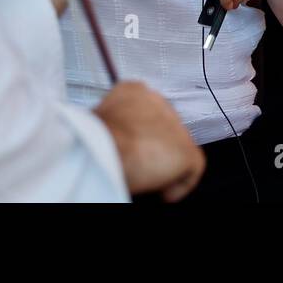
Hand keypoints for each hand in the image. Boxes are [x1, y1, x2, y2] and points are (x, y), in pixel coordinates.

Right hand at [95, 81, 204, 201]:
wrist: (102, 145)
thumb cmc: (92, 138)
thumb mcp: (97, 122)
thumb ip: (114, 126)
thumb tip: (116, 142)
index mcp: (133, 90)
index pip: (145, 113)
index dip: (140, 135)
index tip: (131, 150)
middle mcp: (158, 101)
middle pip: (163, 129)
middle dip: (154, 148)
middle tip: (140, 167)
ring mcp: (175, 125)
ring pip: (176, 149)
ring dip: (164, 166)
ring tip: (147, 179)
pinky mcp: (186, 150)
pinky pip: (190, 172)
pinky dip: (177, 186)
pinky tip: (162, 192)